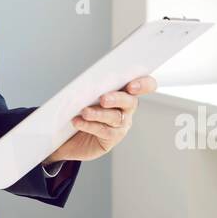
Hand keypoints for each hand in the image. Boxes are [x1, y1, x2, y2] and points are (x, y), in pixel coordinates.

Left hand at [43, 75, 157, 163]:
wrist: (71, 134)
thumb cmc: (81, 107)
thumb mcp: (87, 92)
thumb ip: (93, 85)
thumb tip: (87, 80)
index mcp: (125, 89)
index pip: (145, 85)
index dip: (143, 84)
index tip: (131, 86)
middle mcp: (126, 107)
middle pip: (130, 101)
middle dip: (117, 98)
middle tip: (103, 99)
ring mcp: (121, 124)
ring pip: (116, 117)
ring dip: (99, 113)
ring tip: (85, 112)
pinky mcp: (111, 137)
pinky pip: (104, 131)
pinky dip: (89, 125)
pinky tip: (78, 121)